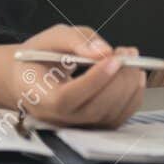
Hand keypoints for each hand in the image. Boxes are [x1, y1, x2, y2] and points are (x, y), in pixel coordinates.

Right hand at [0, 24, 146, 128]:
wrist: (30, 79)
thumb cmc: (39, 58)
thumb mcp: (50, 38)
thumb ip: (75, 40)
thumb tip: (103, 51)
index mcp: (40, 98)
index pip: (68, 98)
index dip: (94, 80)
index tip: (113, 58)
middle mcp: (59, 119)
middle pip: (94, 109)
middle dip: (118, 80)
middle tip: (127, 54)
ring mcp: (78, 126)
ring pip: (110, 116)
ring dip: (128, 86)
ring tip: (130, 58)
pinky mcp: (94, 125)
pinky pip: (119, 117)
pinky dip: (132, 96)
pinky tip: (134, 73)